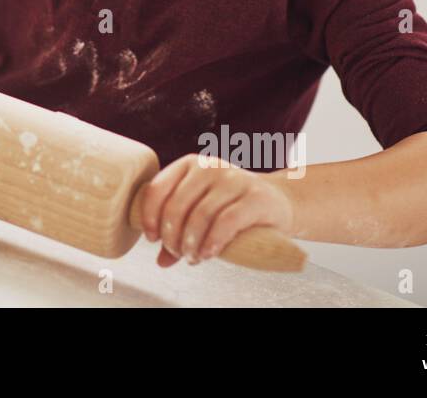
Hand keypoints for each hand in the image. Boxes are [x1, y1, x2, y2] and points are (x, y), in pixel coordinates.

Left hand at [137, 154, 294, 266]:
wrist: (277, 202)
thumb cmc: (231, 208)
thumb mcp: (201, 213)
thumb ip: (179, 232)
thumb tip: (161, 261)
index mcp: (189, 164)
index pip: (158, 187)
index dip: (150, 216)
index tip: (152, 238)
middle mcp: (209, 166)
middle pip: (177, 204)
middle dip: (172, 236)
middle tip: (177, 253)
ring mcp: (234, 179)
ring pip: (200, 214)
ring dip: (191, 243)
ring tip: (193, 258)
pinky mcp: (255, 196)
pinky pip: (226, 221)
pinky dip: (212, 241)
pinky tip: (208, 254)